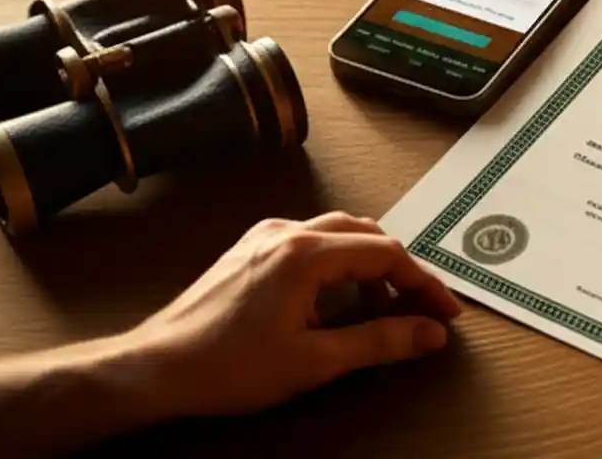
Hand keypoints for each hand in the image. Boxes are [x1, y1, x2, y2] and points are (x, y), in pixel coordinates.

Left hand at [124, 212, 461, 416]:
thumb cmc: (228, 367)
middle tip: (421, 309)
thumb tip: (429, 334)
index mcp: (304, 254)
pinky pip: (311, 242)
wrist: (157, 368)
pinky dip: (339, 265)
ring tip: (383, 309)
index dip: (423, 283)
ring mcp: (264, 238)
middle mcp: (286, 233)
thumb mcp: (314, 362)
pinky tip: (338, 301)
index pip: (385, 253)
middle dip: (400, 271)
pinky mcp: (250, 250)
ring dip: (369, 266)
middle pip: (365, 235)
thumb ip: (379, 342)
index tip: (445, 313)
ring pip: (338, 235)